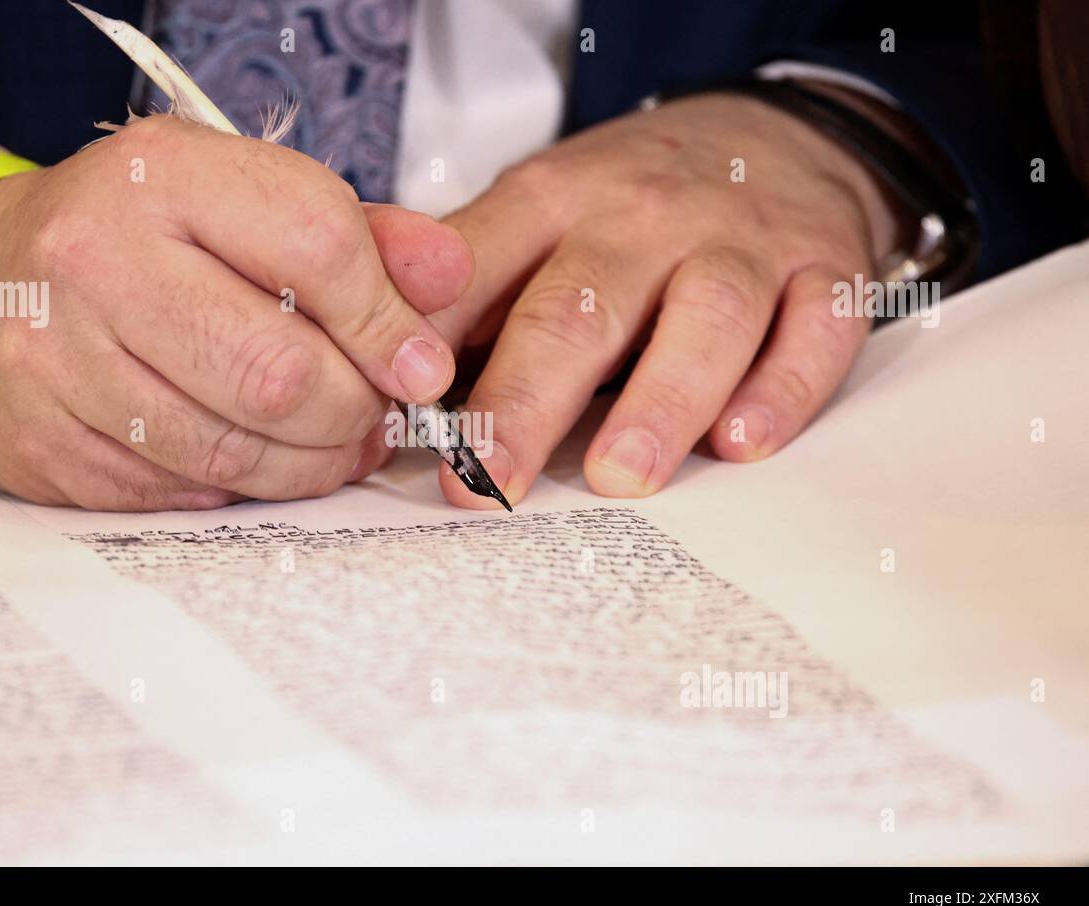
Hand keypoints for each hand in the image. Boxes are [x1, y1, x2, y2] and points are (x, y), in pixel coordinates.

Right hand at [0, 115, 472, 509]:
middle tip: (370, 417)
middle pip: (280, 373)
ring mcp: (53, 358)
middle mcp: (94, 258)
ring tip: (326, 445)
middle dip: (353, 412)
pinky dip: (235, 485)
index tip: (415, 365)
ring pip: (233, 448)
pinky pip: (180, 492)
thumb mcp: (239, 202)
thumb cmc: (132, 240)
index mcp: (162, 176)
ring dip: (307, 464)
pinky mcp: (38, 442)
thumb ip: (358, 237)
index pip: (319, 248)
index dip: (389, 324)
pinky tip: (245, 457)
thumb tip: (450, 277)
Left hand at [430, 93, 902, 506]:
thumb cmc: (631, 197)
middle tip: (493, 478)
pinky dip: (784, 390)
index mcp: (554, 200)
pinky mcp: (823, 269)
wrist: (768, 132)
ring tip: (620, 475)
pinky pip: (815, 329)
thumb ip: (466, 280)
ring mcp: (740, 242)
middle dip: (531, 397)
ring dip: (662, 400)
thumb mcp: (536, 207)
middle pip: (582, 306)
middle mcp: (645, 217)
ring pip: (706, 316)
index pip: (478, 269)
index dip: (431, 347)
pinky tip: (743, 443)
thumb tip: (378, 372)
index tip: (396, 420)